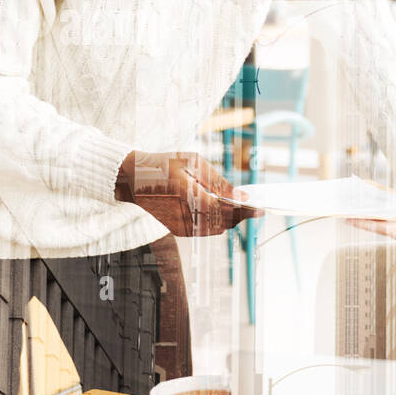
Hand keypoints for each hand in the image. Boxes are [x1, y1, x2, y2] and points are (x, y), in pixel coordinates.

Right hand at [115, 151, 258, 236]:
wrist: (133, 179)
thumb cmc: (164, 164)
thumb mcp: (194, 163)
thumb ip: (220, 182)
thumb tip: (243, 197)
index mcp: (189, 196)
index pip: (226, 210)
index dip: (246, 211)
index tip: (263, 209)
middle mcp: (185, 216)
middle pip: (225, 223)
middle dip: (241, 215)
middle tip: (254, 206)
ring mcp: (181, 227)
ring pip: (217, 229)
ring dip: (231, 220)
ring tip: (240, 207)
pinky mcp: (179, 231)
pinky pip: (206, 230)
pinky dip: (218, 222)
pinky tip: (222, 210)